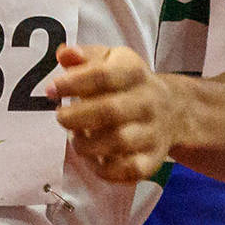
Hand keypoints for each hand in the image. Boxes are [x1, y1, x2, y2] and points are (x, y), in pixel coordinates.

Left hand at [49, 43, 186, 183]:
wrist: (173, 110)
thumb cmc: (129, 84)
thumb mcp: (111, 61)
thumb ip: (85, 57)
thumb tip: (64, 53)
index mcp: (134, 73)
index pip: (103, 76)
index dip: (73, 83)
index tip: (51, 89)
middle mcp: (147, 102)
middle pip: (110, 111)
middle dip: (77, 117)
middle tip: (61, 117)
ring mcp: (153, 133)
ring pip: (119, 142)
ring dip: (88, 144)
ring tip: (76, 138)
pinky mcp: (153, 160)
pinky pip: (130, 170)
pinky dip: (106, 170)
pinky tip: (92, 160)